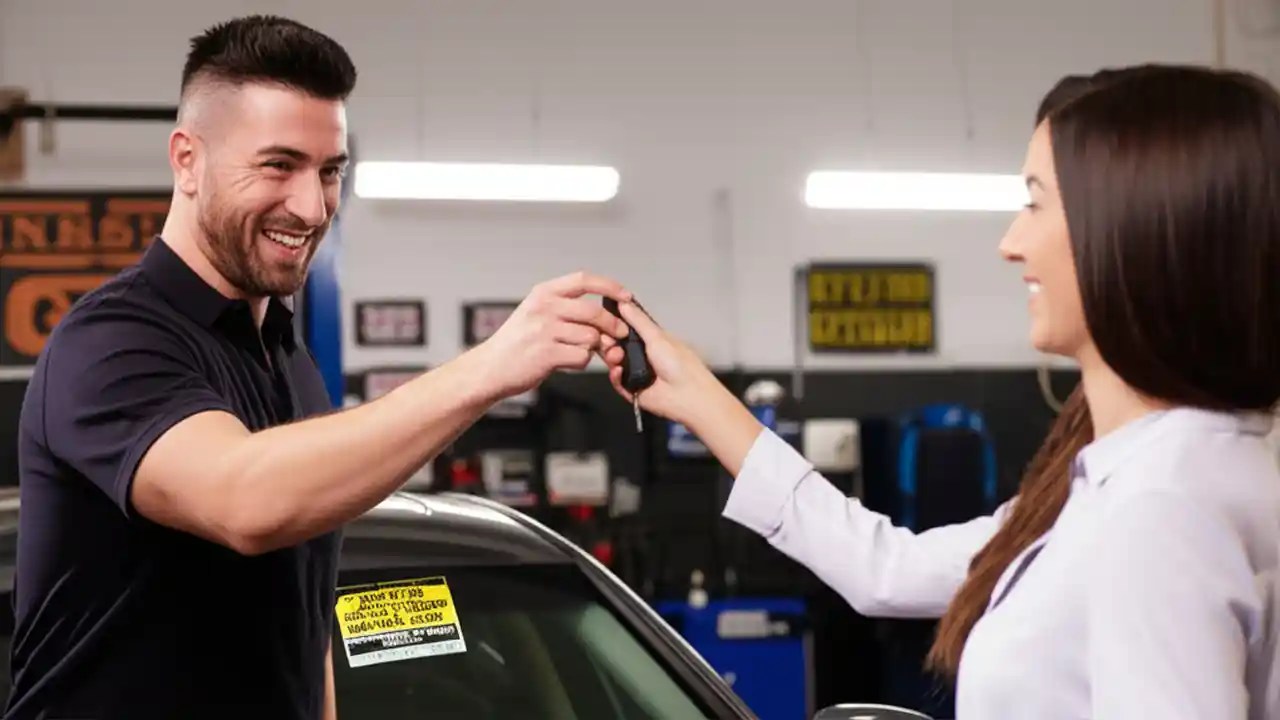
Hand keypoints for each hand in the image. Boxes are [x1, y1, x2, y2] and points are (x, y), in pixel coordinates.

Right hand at [473, 271, 631, 398]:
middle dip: (613, 325)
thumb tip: (605, 314)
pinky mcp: (546, 354)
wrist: (490, 368)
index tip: (626, 296)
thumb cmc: (516, 343)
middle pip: (594, 312)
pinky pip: (582, 357)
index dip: (610, 286)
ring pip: (590, 337)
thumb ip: (565, 308)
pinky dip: (581, 362)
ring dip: (592, 348)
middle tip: (619, 334)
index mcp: (543, 293)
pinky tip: (567, 362)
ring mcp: (544, 331)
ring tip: (577, 351)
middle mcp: (544, 308)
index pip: (584, 280)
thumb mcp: (535, 312)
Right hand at [598, 301, 723, 425]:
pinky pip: (617, 382)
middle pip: (616, 346)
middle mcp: (643, 356)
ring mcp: (636, 374)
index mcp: (651, 341)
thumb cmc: (680, 365)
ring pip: (614, 363)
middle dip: (608, 342)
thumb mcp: (657, 336)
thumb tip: (623, 303)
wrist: (687, 395)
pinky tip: (618, 370)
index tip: (604, 321)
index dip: (614, 326)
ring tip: (616, 357)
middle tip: (606, 340)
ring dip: (611, 358)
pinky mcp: (632, 391)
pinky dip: (615, 376)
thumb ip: (638, 321)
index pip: (626, 331)